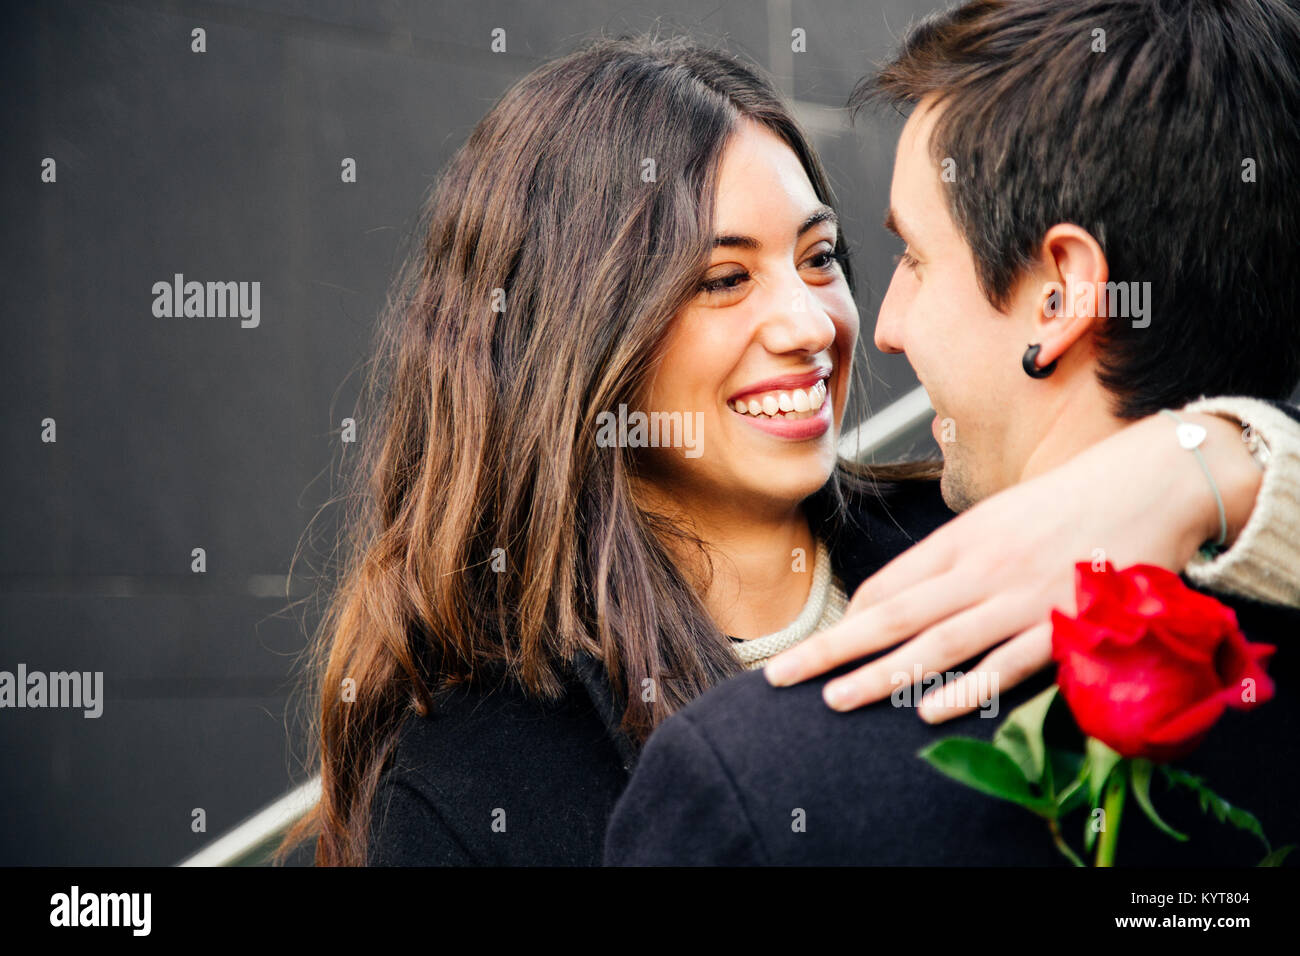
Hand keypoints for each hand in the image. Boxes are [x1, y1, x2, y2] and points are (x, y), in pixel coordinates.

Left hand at [764, 410, 1262, 720]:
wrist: (1147, 480)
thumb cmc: (1066, 503)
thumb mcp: (996, 518)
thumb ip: (949, 557)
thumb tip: (895, 596)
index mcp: (962, 539)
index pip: (889, 586)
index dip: (848, 622)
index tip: (810, 651)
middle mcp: (981, 566)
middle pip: (895, 615)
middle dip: (834, 649)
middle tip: (782, 676)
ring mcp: (1021, 595)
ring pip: (940, 642)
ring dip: (883, 674)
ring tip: (835, 699)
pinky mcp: (1066, 621)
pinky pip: (1011, 661)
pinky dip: (970, 686)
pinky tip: (930, 708)